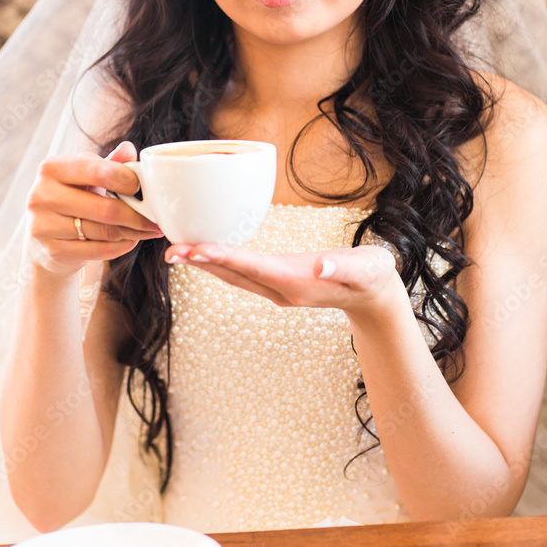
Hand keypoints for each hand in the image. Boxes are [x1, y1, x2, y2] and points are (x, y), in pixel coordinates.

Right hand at [27, 141, 163, 275]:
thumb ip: (108, 163)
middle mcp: (42, 195)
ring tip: (149, 229)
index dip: (126, 180)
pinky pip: (99, 250)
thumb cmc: (71, 197)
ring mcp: (43, 225)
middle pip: (105, 209)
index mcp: (52, 168)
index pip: (98, 171)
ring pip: (104, 232)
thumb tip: (129, 148)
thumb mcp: (85, 175)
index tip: (142, 187)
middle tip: (156, 218)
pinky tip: (130, 240)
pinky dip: (120, 246)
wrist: (42, 236)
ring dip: (133, 232)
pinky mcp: (52, 251)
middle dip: (137, 215)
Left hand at [163, 241, 401, 323]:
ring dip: (206, 265)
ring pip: (235, 278)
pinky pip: (242, 275)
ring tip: (178, 252)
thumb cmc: (371, 276)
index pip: (252, 268)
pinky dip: (221, 264)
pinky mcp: (278, 286)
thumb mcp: (366, 268)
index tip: (195, 249)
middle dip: (202, 263)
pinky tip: (205, 255)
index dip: (222, 257)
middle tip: (171, 251)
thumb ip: (344, 266)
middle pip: (235, 275)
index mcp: (297, 282)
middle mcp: (281, 290)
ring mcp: (278, 291)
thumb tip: (322, 263)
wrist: (375, 297)